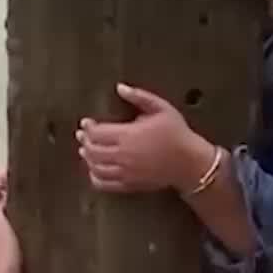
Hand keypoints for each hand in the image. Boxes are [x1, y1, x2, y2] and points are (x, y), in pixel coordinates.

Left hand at [77, 84, 216, 193]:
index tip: (86, 122)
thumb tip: (120, 87)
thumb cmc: (177, 133)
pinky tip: (94, 170)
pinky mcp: (130, 185)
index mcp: (129, 135)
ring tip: (86, 150)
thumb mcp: (161, 108)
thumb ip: (139, 96)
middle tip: (82, 135)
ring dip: (87, 158)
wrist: (190, 162)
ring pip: (95, 167)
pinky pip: (104, 184)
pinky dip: (95, 177)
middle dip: (85, 141)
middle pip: (92, 150)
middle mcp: (123, 155)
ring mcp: (125, 172)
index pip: (97, 132)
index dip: (88, 127)